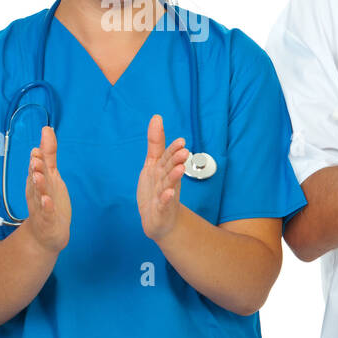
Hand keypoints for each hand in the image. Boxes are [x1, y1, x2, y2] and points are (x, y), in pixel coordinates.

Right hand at [22, 125, 70, 252]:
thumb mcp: (51, 175)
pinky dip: (46, 206)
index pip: (38, 166)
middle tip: (36, 157)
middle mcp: (38, 191)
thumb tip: (47, 130)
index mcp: (38, 180)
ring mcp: (41, 206)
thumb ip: (49, 154)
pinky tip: (47, 200)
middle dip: (36, 167)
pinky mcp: (48, 220)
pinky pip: (46, 212)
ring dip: (39, 184)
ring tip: (38, 175)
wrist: (46, 233)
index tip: (38, 147)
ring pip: (39, 194)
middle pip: (36, 178)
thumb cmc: (48, 200)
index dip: (39, 157)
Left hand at [137, 114, 188, 239]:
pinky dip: (166, 199)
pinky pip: (164, 203)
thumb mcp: (153, 163)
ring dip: (174, 176)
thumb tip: (157, 117)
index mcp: (164, 169)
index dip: (173, 149)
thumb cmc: (157, 189)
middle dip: (177, 160)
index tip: (181, 141)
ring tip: (180, 169)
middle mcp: (167, 180)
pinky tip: (168, 193)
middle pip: (171, 168)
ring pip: (169, 184)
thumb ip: (156, 142)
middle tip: (184, 152)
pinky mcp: (162, 209)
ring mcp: (165, 195)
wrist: (160, 219)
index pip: (168, 157)